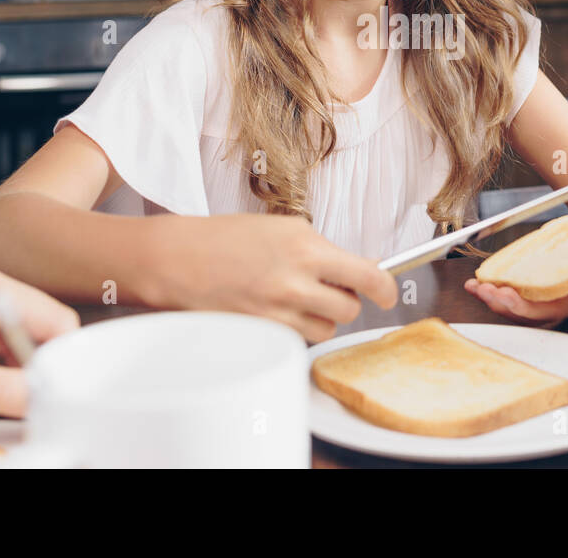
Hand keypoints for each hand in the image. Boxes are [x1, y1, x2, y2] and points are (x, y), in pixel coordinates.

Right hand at [145, 213, 398, 342]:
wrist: (179, 259)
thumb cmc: (226, 238)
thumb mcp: (282, 229)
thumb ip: (320, 249)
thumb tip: (355, 267)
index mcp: (305, 247)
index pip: (367, 275)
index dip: (386, 288)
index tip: (388, 292)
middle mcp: (296, 281)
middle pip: (350, 308)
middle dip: (345, 300)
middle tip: (326, 287)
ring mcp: (278, 311)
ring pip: (327, 328)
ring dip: (320, 316)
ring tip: (293, 297)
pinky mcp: (263, 332)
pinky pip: (299, 339)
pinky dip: (296, 328)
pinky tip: (275, 309)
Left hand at [465, 169, 567, 325]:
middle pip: (557, 305)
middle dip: (527, 304)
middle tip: (501, 293)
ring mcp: (564, 300)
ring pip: (535, 311)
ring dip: (506, 304)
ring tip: (482, 290)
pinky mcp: (545, 300)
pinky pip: (522, 306)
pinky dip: (500, 299)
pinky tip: (479, 287)